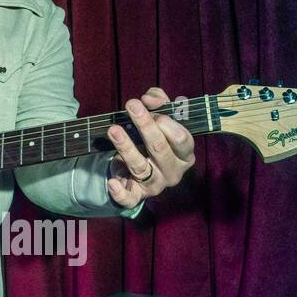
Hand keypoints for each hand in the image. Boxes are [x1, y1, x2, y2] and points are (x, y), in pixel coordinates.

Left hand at [106, 87, 195, 207]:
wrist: (138, 166)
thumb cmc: (152, 138)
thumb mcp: (159, 116)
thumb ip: (158, 101)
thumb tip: (149, 98)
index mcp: (185, 154)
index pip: (182, 139)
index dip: (167, 122)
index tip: (150, 106)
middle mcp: (173, 172)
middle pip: (160, 149)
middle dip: (145, 126)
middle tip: (131, 106)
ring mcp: (156, 185)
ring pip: (141, 167)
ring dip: (126, 147)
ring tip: (113, 129)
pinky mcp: (138, 196)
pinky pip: (129, 198)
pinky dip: (120, 192)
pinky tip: (112, 181)